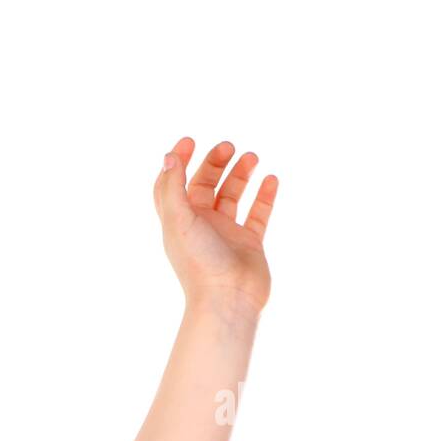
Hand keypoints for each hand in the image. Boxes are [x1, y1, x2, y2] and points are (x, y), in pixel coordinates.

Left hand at [154, 137, 277, 314]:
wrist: (228, 299)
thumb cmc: (200, 262)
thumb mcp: (179, 221)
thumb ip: (172, 189)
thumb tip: (168, 157)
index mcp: (178, 222)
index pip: (172, 186)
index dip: (177, 162)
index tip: (190, 141)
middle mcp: (200, 227)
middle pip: (204, 186)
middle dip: (214, 164)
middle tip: (229, 147)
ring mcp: (226, 235)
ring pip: (232, 197)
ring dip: (240, 175)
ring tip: (252, 157)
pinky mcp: (249, 244)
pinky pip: (258, 214)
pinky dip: (264, 196)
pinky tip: (271, 178)